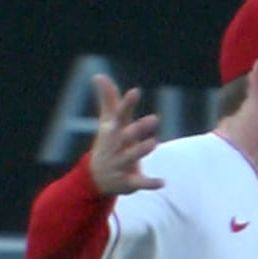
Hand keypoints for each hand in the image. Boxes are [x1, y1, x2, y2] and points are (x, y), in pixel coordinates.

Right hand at [88, 74, 164, 195]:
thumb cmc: (108, 143)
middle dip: (138, 128)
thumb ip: (108, 99)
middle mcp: (115, 147)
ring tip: (153, 142)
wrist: (95, 178)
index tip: (136, 91)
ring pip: (131, 157)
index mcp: (112, 131)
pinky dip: (149, 183)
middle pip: (126, 136)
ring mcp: (121, 164)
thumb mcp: (108, 122)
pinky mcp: (128, 182)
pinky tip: (162, 182)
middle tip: (154, 118)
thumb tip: (99, 75)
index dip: (127, 103)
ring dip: (141, 150)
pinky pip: (139, 183)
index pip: (119, 115)